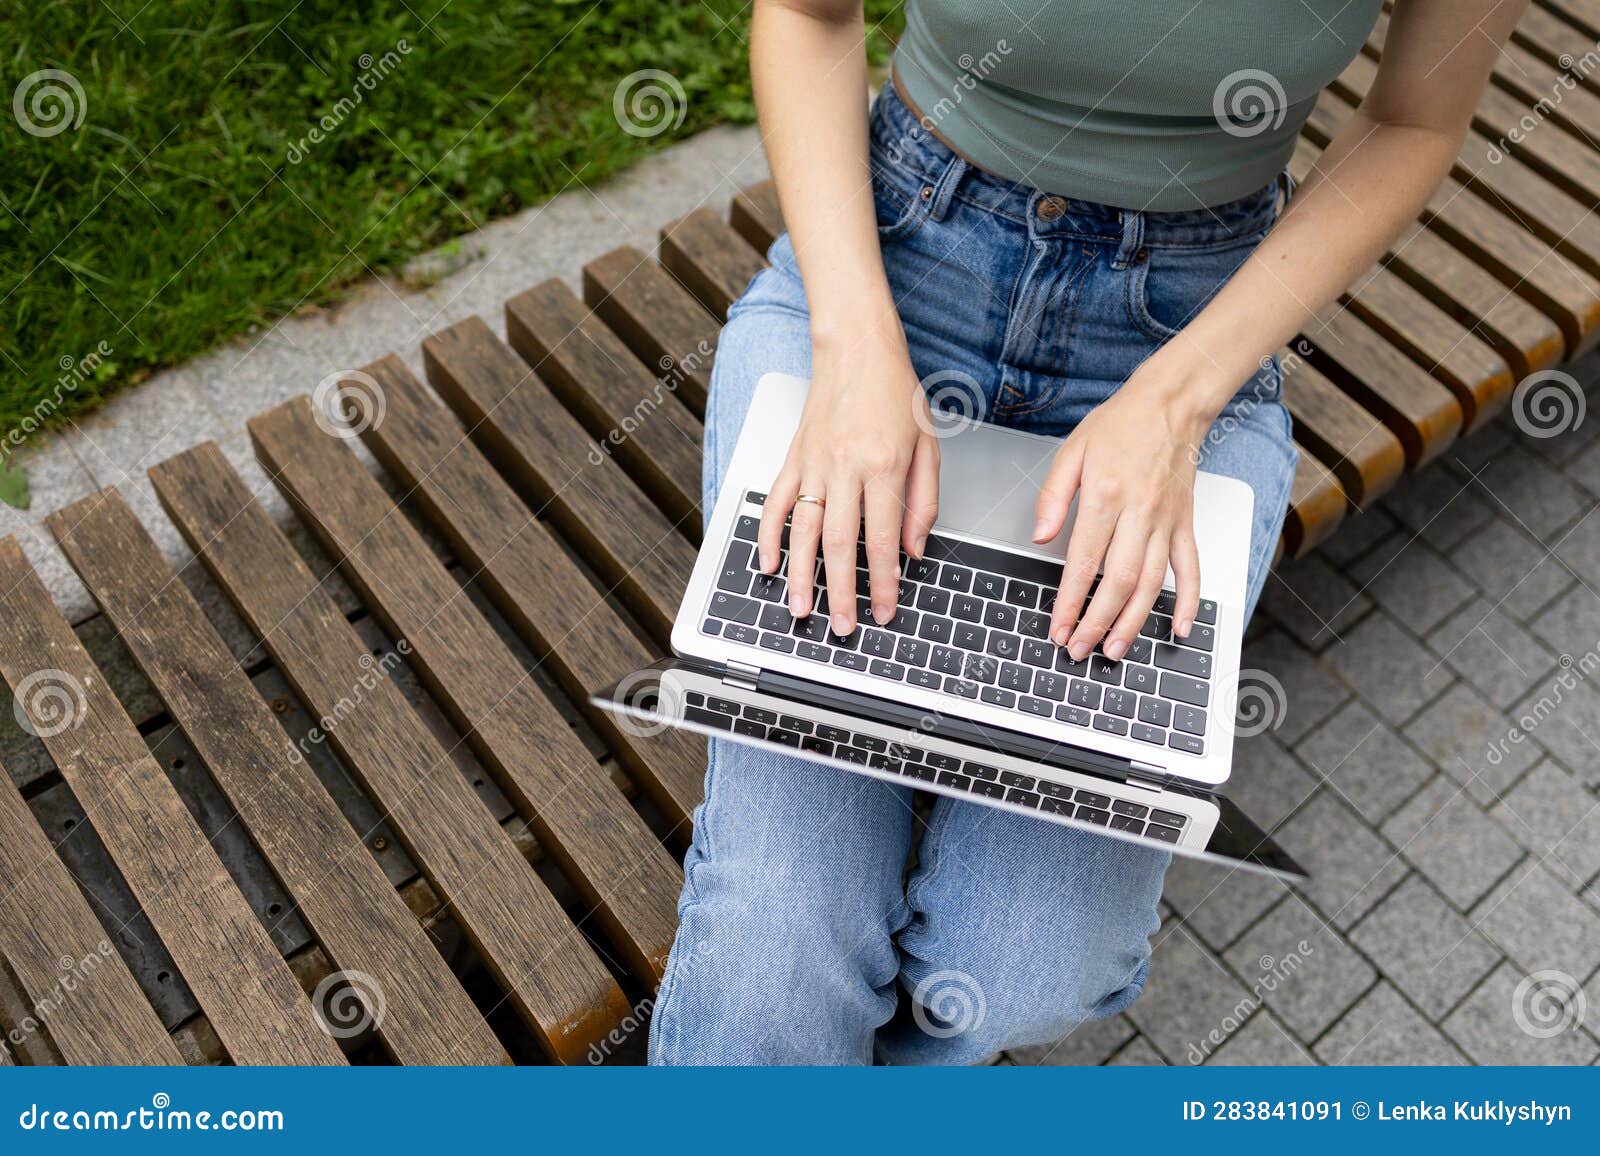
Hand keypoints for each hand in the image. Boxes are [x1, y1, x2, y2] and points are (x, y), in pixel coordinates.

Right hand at [757, 325, 939, 636]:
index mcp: (884, 467)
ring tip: (802, 610)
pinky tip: (769, 565)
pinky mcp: (793, 458)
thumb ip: (923, 500)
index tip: (885, 611)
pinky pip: (776, 503)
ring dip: (801, 576)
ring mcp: (813, 464)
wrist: (856, 348)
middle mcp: (845, 468)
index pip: (882, 539)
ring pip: (803, 530)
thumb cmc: (895, 393)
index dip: (884, 582)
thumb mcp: (928, 445)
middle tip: (843, 627)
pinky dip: (769, 536)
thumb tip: (913, 549)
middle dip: (841, 593)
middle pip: (839, 544)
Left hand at [1032, 366, 1212, 661]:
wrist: (1171, 403)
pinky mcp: (1185, 523)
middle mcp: (1139, 513)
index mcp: (1105, 496)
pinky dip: (1188, 601)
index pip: (1084, 562)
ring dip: (1133, 622)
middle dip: (1097, 623)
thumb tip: (1040, 537)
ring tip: (1114, 650)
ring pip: (1152, 583)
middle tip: (1080, 650)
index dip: (1070, 602)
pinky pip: (1190, 568)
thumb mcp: (1071, 451)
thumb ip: (1053, 496)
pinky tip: (1178, 628)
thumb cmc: (1120, 424)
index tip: (1059, 627)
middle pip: (1119, 582)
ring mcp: (1167, 521)